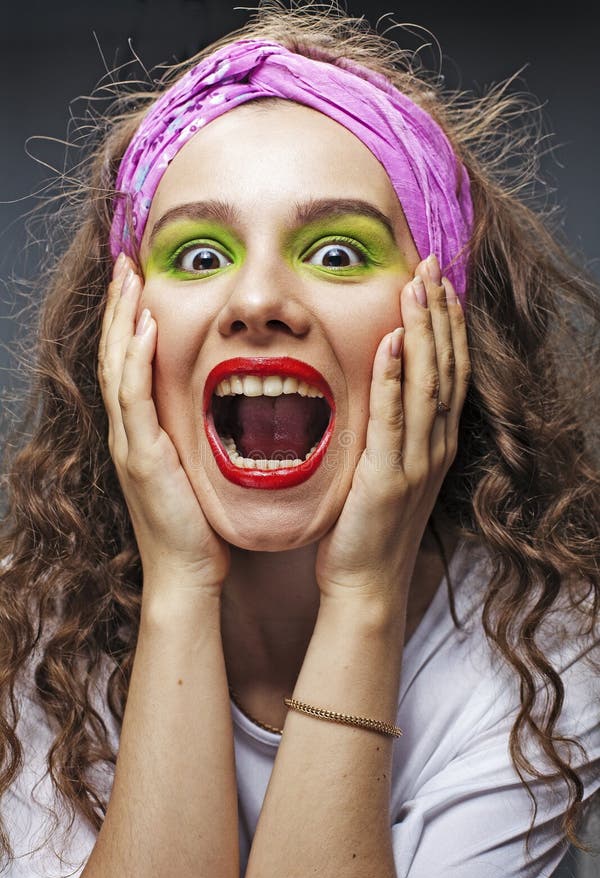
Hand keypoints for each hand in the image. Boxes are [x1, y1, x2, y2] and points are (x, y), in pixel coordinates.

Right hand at [98, 255, 229, 597]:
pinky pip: (132, 395)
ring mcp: (129, 441)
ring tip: (128, 278)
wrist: (188, 571)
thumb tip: (225, 405)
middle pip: (114, 354)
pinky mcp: (141, 454)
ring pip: (116, 365)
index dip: (129, 321)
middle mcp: (128, 431)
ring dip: (121, 319)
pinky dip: (134, 357)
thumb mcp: (196, 469)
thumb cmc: (198, 524)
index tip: (139, 282)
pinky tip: (143, 326)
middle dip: (119, 307)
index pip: (129, 363)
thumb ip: (198, 435)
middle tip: (126, 263)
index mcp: (141, 432)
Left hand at [315, 254, 469, 610]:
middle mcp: (435, 447)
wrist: (365, 583)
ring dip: (423, 331)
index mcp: (435, 442)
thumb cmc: (369, 527)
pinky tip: (392, 342)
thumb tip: (380, 389)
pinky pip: (393, 418)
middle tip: (431, 265)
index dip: (447, 324)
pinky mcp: (389, 477)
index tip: (438, 282)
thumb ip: (392, 432)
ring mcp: (417, 462)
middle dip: (440, 313)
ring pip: (427, 383)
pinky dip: (394, 377)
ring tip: (417, 287)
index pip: (448, 370)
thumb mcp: (388, 471)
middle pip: (445, 366)